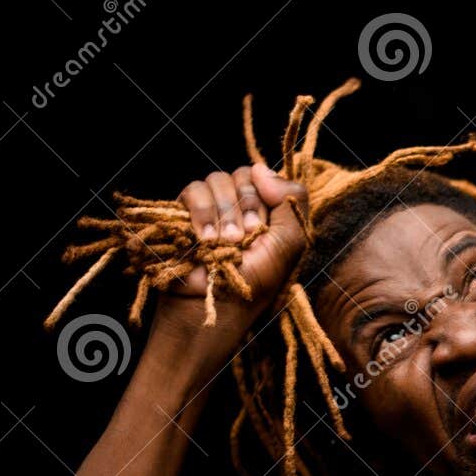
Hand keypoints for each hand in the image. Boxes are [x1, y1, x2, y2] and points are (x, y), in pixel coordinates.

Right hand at [151, 163, 308, 349]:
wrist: (214, 308)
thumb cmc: (255, 283)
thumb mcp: (290, 245)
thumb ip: (292, 201)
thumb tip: (262, 167)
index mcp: (266, 213)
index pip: (265, 179)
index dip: (262, 197)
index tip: (258, 229)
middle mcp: (239, 208)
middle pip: (242, 175)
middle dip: (242, 206)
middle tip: (241, 239)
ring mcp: (211, 209)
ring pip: (216, 179)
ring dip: (222, 212)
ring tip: (222, 243)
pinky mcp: (183, 214)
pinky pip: (192, 190)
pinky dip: (200, 211)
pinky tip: (204, 238)